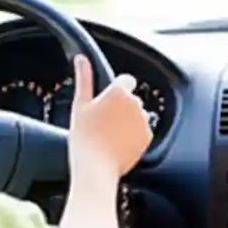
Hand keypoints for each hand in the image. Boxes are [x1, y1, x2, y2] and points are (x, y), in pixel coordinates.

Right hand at [67, 54, 151, 178]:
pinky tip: (118, 143)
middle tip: (104, 121)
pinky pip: (141, 130)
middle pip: (131, 98)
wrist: (95, 169)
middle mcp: (136, 103)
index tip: (105, 103)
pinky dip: (133, 134)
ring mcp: (143, 121)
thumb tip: (81, 58)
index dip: (115, 90)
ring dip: (128, 120)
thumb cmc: (84, 137)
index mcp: (119, 92)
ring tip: (110, 134)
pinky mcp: (148, 137)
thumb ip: (84, 78)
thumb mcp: (80, 105)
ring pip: (136, 114)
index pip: (125, 80)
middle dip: (121, 106)